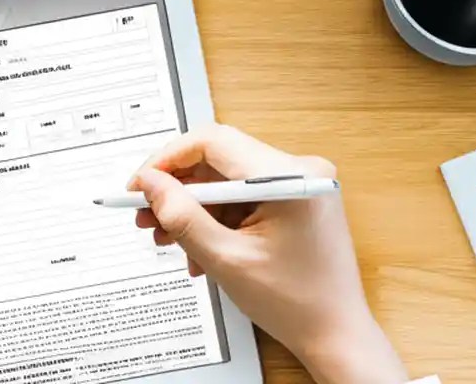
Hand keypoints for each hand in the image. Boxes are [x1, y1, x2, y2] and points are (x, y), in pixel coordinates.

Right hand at [129, 125, 407, 383]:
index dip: (167, 160)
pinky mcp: (294, 198)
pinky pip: (242, 197)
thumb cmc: (296, 303)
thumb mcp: (225, 259)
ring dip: (193, 209)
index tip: (139, 185)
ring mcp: (299, 183)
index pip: (213, 142)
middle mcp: (299, 169)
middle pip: (217, 161)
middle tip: (145, 215)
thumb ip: (181, 216)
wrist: (336, 334)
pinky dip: (215, 219)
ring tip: (168, 238)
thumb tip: (149, 183)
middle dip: (177, 191)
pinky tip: (198, 247)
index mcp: (289, 177)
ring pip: (225, 181)